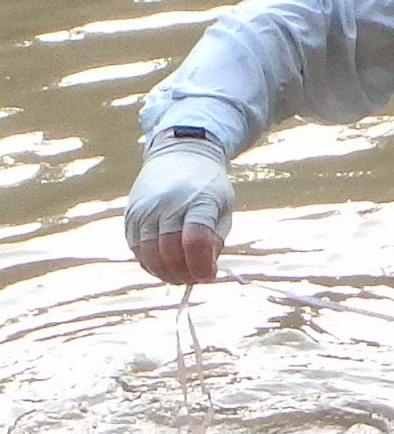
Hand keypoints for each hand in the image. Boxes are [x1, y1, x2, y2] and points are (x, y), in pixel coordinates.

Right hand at [124, 128, 233, 283]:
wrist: (179, 155)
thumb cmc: (207, 186)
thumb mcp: (223, 207)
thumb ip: (215, 239)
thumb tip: (205, 272)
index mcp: (199, 201)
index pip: (195, 240)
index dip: (201, 265)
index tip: (209, 276)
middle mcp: (167, 204)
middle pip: (168, 251)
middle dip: (183, 273)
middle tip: (195, 278)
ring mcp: (144, 210)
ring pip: (148, 254)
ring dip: (165, 273)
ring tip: (181, 276)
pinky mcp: (130, 216)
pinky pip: (136, 248)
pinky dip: (150, 263)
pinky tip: (165, 265)